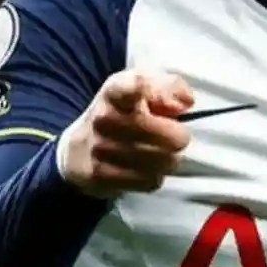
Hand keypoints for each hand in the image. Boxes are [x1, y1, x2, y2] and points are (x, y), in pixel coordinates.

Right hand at [59, 70, 194, 198]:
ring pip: (163, 161)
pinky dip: (154, 176)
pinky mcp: (101, 175)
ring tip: (158, 151)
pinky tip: (144, 167)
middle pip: (170, 136)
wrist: (82, 147)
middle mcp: (104, 117)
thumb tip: (185, 103)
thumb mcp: (143, 85)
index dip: (157, 93)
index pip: (133, 87)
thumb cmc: (123, 112)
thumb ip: (170, 86)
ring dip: (168, 159)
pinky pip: (150, 180)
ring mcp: (100, 147)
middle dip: (179, 137)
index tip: (177, 104)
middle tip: (173, 135)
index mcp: (116, 90)